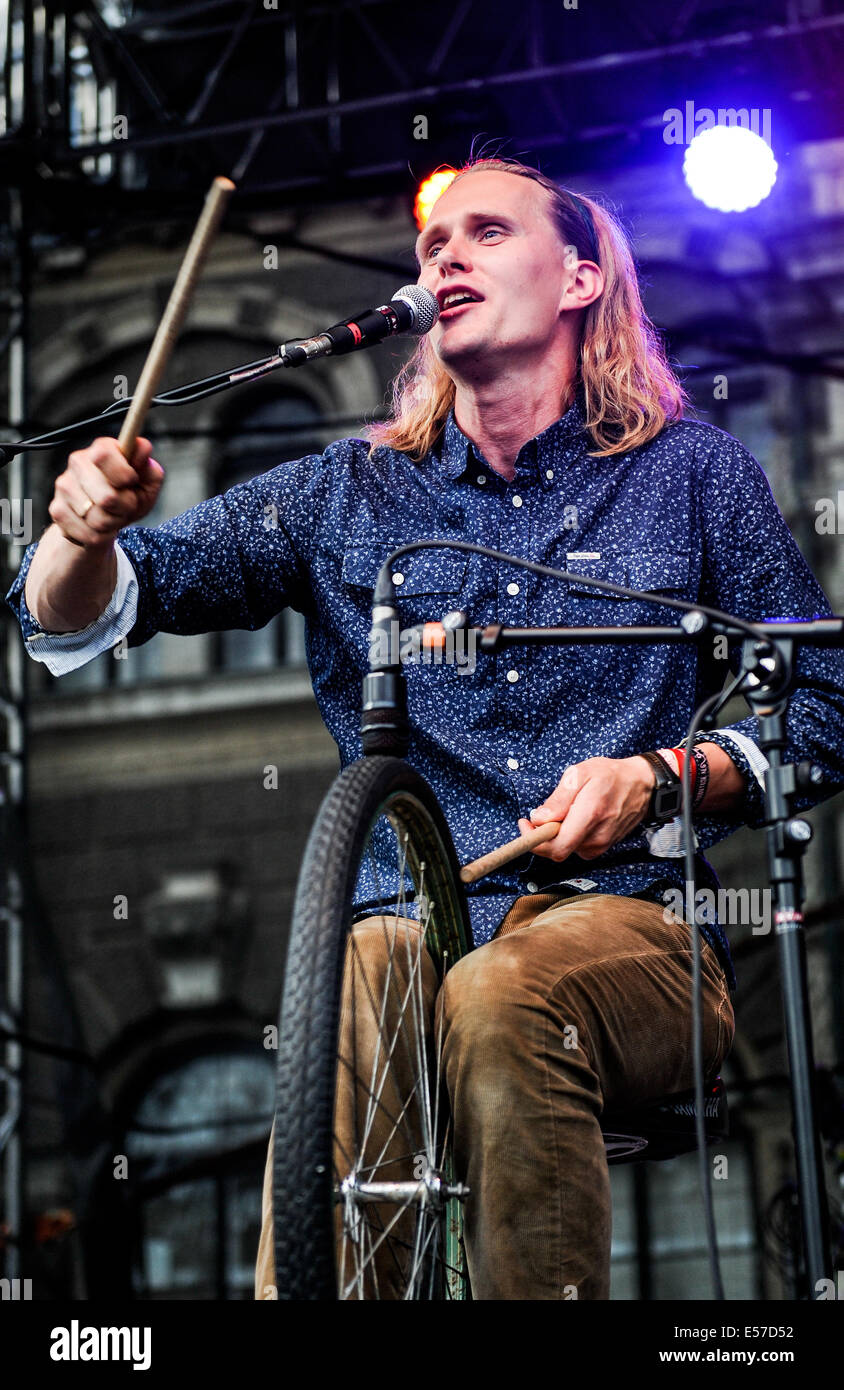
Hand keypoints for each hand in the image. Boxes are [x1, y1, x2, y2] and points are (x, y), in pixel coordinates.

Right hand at [49, 436, 163, 549]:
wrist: (108, 519)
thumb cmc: (131, 495)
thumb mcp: (148, 482)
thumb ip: (148, 467)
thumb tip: (142, 448)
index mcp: (102, 448)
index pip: (104, 455)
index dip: (123, 474)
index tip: (132, 481)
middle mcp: (78, 462)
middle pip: (106, 497)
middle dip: (125, 508)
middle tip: (127, 504)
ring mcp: (64, 486)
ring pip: (97, 519)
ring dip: (113, 523)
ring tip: (114, 515)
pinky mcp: (57, 509)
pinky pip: (87, 533)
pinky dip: (101, 536)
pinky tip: (100, 527)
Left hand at [516, 755, 654, 861]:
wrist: (642, 785)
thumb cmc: (610, 775)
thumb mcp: (580, 774)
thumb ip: (558, 798)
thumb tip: (539, 819)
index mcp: (590, 815)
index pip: (557, 847)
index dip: (535, 841)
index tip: (525, 825)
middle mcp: (597, 836)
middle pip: (558, 850)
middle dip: (543, 835)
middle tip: (540, 816)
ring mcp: (602, 844)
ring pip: (566, 848)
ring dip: (557, 834)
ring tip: (564, 811)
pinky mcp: (603, 846)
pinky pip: (576, 846)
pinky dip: (569, 835)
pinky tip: (574, 818)